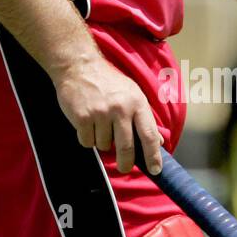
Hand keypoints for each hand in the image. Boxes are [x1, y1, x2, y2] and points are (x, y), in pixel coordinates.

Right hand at [51, 51, 163, 173]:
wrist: (79, 65)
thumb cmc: (107, 81)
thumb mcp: (132, 93)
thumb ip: (144, 117)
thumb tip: (157, 142)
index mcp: (136, 103)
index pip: (149, 135)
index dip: (153, 156)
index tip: (155, 170)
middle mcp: (120, 109)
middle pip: (127, 148)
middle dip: (126, 163)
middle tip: (124, 167)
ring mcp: (100, 113)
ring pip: (104, 146)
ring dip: (102, 142)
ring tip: (99, 124)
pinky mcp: (83, 118)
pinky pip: (87, 142)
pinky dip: (87, 138)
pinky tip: (87, 123)